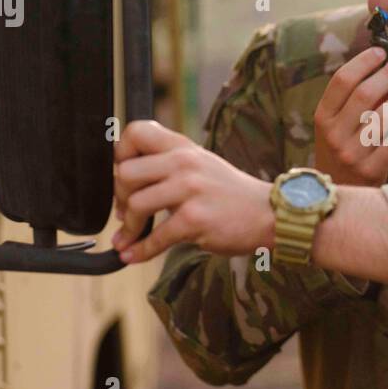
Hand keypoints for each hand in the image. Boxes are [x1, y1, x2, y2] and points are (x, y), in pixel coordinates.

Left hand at [112, 120, 273, 262]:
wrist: (268, 214)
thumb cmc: (230, 194)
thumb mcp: (202, 164)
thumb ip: (169, 164)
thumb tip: (125, 177)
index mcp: (183, 147)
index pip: (136, 133)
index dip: (119, 155)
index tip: (123, 177)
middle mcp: (185, 163)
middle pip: (126, 173)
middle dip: (119, 198)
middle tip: (127, 212)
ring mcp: (190, 190)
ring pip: (136, 205)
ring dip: (128, 227)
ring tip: (129, 237)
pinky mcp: (195, 219)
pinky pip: (156, 237)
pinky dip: (140, 250)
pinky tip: (134, 255)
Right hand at [314, 47, 387, 185]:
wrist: (339, 193)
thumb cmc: (342, 151)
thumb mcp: (336, 126)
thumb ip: (352, 101)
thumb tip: (383, 67)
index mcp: (322, 117)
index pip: (342, 81)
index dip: (363, 62)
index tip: (381, 52)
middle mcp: (334, 135)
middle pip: (364, 95)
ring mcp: (352, 154)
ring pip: (383, 116)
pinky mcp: (371, 170)